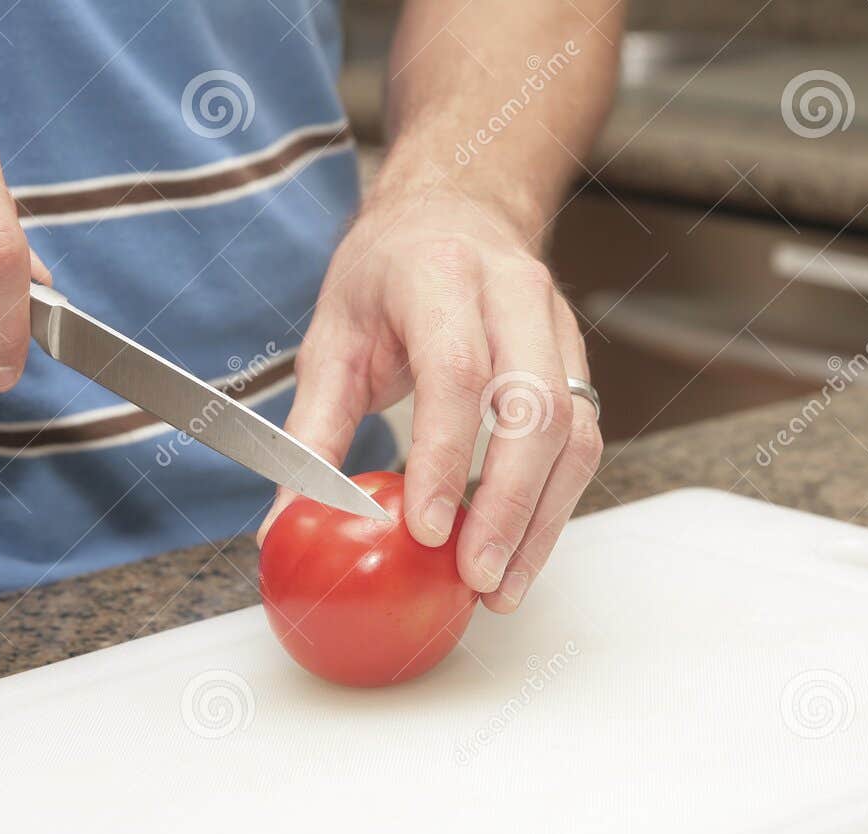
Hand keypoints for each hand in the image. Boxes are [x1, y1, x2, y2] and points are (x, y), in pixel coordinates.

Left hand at [269, 186, 602, 612]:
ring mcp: (557, 327)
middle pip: (535, 407)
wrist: (454, 212)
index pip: (456, 371)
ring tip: (501, 588)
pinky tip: (519, 554)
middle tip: (475, 578)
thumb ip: (310, 432)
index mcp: (441, 274)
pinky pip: (582, 442)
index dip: (444, 457)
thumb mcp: (330, 339)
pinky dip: (554, 506)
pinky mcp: (578, 364)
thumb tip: (285, 523)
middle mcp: (514, 293)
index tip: (426, 531)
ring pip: (574, 431)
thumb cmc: (385, 277)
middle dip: (509, 505)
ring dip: (542, 520)